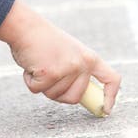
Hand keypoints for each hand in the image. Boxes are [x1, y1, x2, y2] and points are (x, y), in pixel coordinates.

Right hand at [0, 0, 120, 114]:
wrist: (26, 27)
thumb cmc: (44, 41)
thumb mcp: (69, 53)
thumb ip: (77, 70)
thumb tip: (78, 96)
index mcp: (90, 58)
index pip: (111, 79)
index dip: (110, 97)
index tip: (105, 110)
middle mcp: (82, 64)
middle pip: (74, 97)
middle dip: (58, 93)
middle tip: (49, 75)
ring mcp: (67, 69)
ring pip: (54, 95)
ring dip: (42, 85)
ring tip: (40, 64)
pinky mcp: (50, 74)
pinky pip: (37, 90)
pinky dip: (30, 81)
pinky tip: (31, 65)